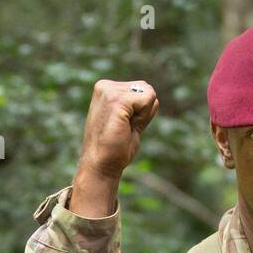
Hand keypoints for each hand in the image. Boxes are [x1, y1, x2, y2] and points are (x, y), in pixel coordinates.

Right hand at [70, 78, 158, 216]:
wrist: (101, 165)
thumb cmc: (114, 148)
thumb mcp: (127, 120)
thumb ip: (136, 104)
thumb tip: (151, 92)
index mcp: (105, 88)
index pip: (141, 88)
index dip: (140, 111)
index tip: (123, 126)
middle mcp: (105, 86)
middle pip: (146, 88)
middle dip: (143, 111)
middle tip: (125, 128)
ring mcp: (109, 91)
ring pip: (149, 93)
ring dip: (143, 115)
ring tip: (124, 128)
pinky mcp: (117, 100)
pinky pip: (147, 99)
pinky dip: (143, 117)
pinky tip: (126, 127)